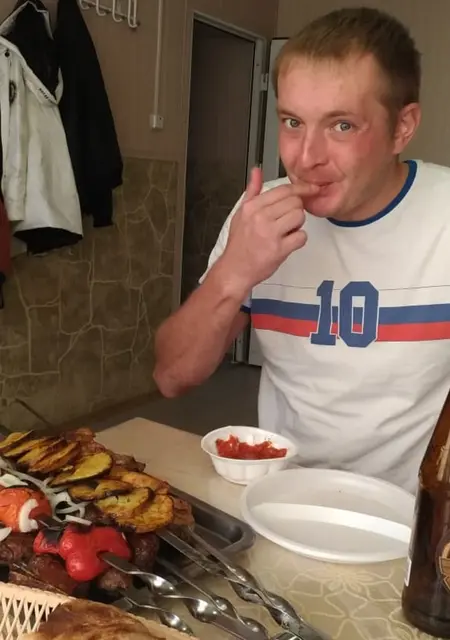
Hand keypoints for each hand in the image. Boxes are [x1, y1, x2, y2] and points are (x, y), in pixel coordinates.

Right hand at [220, 167, 317, 292]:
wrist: (235, 269)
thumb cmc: (239, 243)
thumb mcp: (241, 214)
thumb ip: (252, 192)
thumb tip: (257, 171)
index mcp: (252, 207)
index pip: (283, 190)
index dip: (300, 189)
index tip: (310, 190)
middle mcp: (260, 217)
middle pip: (295, 202)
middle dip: (295, 210)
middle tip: (286, 221)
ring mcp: (270, 233)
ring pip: (300, 217)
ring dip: (297, 225)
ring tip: (285, 232)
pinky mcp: (279, 250)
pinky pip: (301, 236)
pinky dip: (298, 240)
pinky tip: (287, 243)